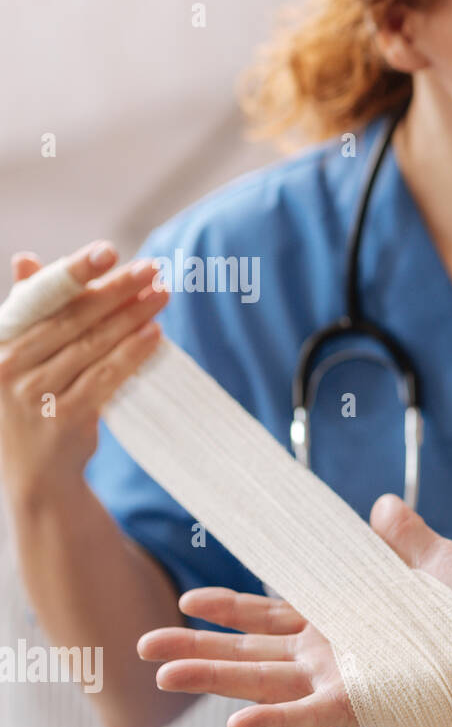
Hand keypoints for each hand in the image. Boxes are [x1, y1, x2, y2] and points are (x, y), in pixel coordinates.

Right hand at [0, 242, 166, 502]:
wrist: (35, 476)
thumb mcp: (15, 358)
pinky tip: (155, 334)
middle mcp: (8, 366)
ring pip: (94, 346)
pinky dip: (133, 353)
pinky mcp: (65, 418)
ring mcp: (35, 394)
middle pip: (74, 319)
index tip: (107, 250)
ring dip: (132, 317)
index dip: (73, 271)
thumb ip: (26, 311)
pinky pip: (108, 377)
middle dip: (116, 290)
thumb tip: (26, 259)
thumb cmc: (28, 403)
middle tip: (152, 268)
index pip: (39, 299)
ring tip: (161, 295)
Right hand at [137, 494, 451, 726]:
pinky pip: (307, 715)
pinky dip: (272, 721)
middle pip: (252, 648)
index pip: (274, 611)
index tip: (189, 598)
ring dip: (216, 676)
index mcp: (341, 616)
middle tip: (147, 642)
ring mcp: (339, 678)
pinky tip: (234, 723)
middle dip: (200, 645)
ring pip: (265, 680)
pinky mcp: (358, 703)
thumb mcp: (440, 562)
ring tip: (164, 673)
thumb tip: (383, 504)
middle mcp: (330, 651)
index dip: (231, 606)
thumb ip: (406, 538)